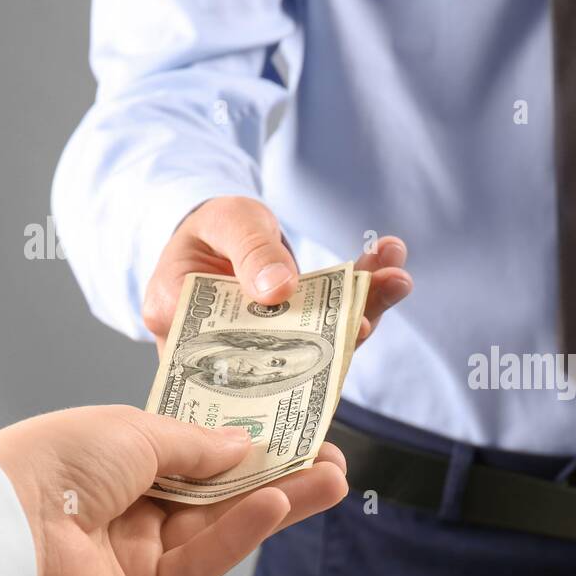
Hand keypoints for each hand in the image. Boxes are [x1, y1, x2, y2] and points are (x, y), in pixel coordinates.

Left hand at [0, 405, 347, 575]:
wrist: (1, 525)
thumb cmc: (53, 463)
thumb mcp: (137, 429)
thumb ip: (198, 444)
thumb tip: (244, 446)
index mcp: (123, 465)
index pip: (202, 457)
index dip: (251, 446)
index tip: (300, 432)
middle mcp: (133, 512)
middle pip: (222, 496)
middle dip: (280, 477)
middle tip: (333, 461)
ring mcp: (141, 558)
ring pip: (224, 530)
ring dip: (279, 503)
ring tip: (332, 480)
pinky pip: (203, 564)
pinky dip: (242, 534)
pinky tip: (279, 505)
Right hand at [142, 195, 412, 350]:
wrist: (221, 230)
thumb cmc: (211, 227)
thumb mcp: (227, 221)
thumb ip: (249, 250)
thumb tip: (278, 290)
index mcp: (178, 323)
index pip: (235, 352)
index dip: (296, 352)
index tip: (355, 326)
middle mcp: (223, 350)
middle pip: (289, 354)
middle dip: (348, 328)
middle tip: (390, 292)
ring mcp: (268, 349)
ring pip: (321, 342)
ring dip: (365, 306)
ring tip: (397, 273)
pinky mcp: (299, 338)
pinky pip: (334, 322)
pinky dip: (364, 291)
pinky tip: (389, 259)